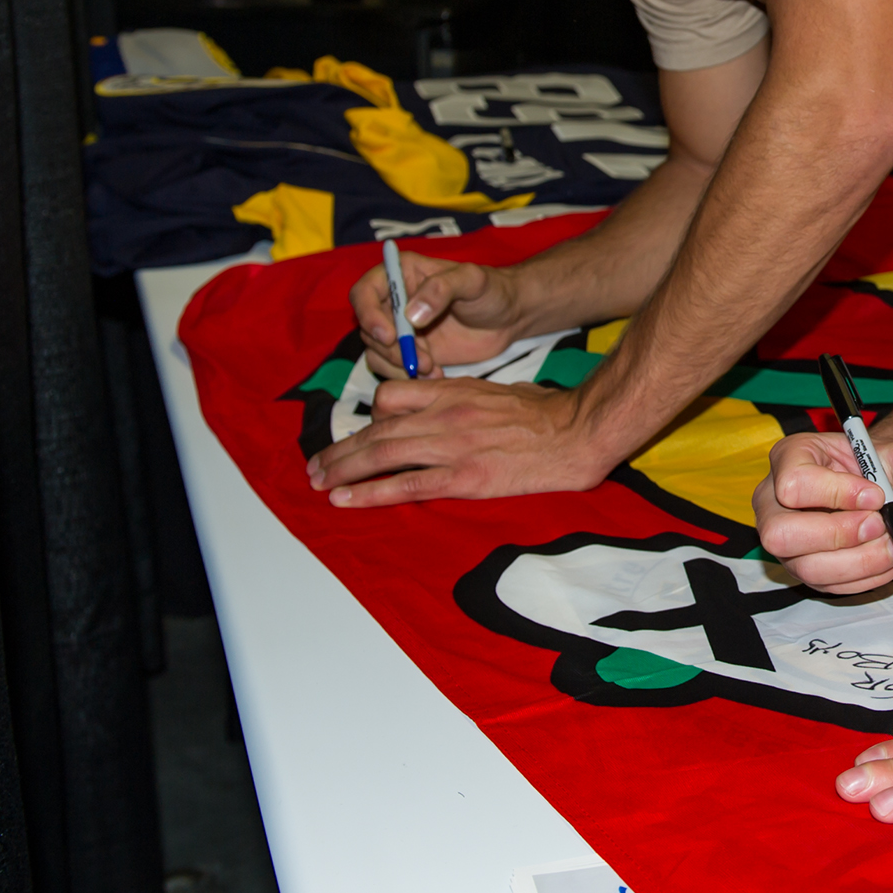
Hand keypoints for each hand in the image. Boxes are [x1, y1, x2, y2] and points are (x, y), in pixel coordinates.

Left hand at [305, 376, 613, 505]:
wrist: (576, 431)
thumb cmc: (547, 413)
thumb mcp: (499, 391)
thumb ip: (467, 401)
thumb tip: (453, 413)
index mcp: (454, 392)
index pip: (393, 396)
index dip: (369, 416)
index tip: (358, 433)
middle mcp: (444, 415)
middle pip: (377, 429)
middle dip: (341, 449)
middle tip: (316, 466)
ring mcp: (452, 446)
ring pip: (382, 454)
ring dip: (343, 470)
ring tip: (319, 483)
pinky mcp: (464, 477)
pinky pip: (406, 485)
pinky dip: (370, 493)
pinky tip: (345, 500)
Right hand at [351, 253, 524, 377]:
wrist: (508, 317)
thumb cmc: (492, 290)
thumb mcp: (472, 281)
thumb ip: (443, 289)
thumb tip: (411, 315)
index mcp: (401, 273)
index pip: (364, 292)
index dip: (368, 315)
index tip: (388, 336)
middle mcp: (393, 300)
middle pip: (368, 328)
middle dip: (391, 348)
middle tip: (423, 360)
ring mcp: (399, 327)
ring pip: (376, 351)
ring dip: (399, 364)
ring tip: (432, 368)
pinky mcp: (408, 350)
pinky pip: (391, 367)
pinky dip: (406, 375)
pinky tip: (434, 374)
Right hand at [753, 432, 892, 592]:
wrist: (879, 484)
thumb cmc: (879, 464)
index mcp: (790, 457)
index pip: (794, 484)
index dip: (838, 493)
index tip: (876, 495)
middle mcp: (773, 501)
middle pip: (781, 534)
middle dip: (839, 535)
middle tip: (879, 524)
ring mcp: (784, 540)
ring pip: (807, 567)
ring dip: (860, 561)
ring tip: (892, 543)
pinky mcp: (803, 567)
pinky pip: (829, 585)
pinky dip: (866, 576)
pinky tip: (887, 557)